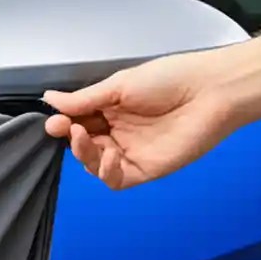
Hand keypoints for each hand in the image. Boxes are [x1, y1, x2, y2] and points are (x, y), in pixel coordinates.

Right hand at [43, 51, 238, 189]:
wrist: (209, 92)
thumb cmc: (171, 79)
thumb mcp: (120, 84)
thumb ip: (85, 98)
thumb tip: (51, 99)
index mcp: (112, 108)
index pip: (78, 120)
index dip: (63, 123)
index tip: (54, 120)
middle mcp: (119, 131)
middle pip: (83, 144)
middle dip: (70, 138)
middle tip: (65, 127)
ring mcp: (131, 151)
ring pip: (94, 164)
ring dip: (83, 154)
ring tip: (84, 136)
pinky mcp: (145, 169)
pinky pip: (116, 179)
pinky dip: (106, 171)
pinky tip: (109, 155)